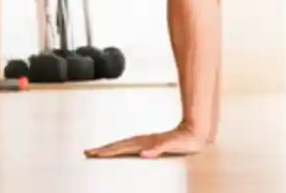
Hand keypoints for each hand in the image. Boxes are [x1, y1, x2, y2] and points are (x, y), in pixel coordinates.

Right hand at [84, 124, 208, 158]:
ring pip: (124, 144)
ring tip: (98, 151)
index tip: (94, 153)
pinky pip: (131, 146)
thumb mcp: (173, 145)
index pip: (122, 148)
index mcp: (146, 143)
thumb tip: (144, 153)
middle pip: (119, 145)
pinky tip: (119, 150)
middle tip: (88, 152)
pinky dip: (122, 148)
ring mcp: (147, 141)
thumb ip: (159, 148)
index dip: (107, 151)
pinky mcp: (151, 144)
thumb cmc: (187, 140)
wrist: (197, 132)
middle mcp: (144, 141)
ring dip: (110, 148)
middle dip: (103, 149)